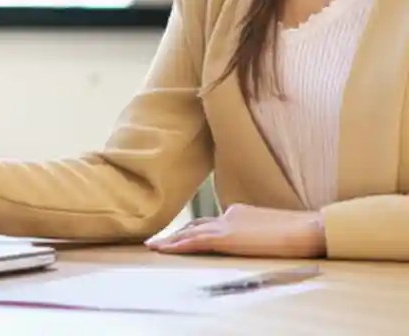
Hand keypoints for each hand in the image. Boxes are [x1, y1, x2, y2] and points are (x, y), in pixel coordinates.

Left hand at [145, 204, 326, 257]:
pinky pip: (193, 241)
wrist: (307, 228)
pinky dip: (176, 245)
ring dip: (171, 240)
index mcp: (239, 212)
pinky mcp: (225, 237)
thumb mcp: (272, 230)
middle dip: (177, 233)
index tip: (181, 234)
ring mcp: (225, 225)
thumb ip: (258, 232)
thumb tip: (256, 240)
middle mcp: (228, 215)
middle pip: (195, 224)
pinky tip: (163, 249)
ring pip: (189, 232)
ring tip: (153, 246)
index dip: (194, 229)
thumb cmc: (299, 231)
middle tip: (158, 240)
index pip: (211, 221)